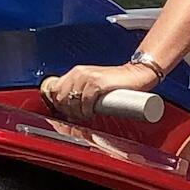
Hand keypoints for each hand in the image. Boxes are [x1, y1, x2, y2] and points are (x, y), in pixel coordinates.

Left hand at [40, 63, 158, 122]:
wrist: (136, 74)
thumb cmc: (115, 82)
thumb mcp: (92, 83)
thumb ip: (79, 91)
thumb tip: (67, 109)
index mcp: (75, 72)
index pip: (54, 90)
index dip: (58, 105)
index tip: (67, 112)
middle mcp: (79, 73)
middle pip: (60, 98)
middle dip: (68, 111)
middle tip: (79, 116)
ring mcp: (87, 77)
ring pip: (71, 102)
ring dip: (78, 113)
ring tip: (87, 115)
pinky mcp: (97, 83)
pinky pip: (85, 102)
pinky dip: (87, 111)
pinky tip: (93, 112)